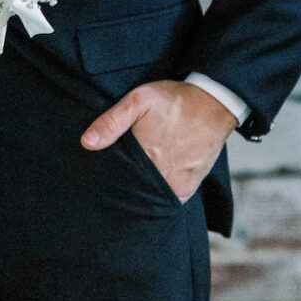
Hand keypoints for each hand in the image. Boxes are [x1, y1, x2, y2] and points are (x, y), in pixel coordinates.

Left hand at [80, 79, 236, 203]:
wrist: (214, 104)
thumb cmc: (175, 100)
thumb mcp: (139, 99)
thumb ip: (112, 121)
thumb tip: (86, 142)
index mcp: (144, 154)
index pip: (116, 175)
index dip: (107, 173)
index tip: (99, 172)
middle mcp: (160, 174)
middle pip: (131, 188)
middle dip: (122, 184)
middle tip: (116, 175)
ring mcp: (175, 183)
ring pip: (149, 197)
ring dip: (140, 191)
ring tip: (134, 178)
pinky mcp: (188, 187)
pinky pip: (167, 200)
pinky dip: (157, 196)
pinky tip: (150, 185)